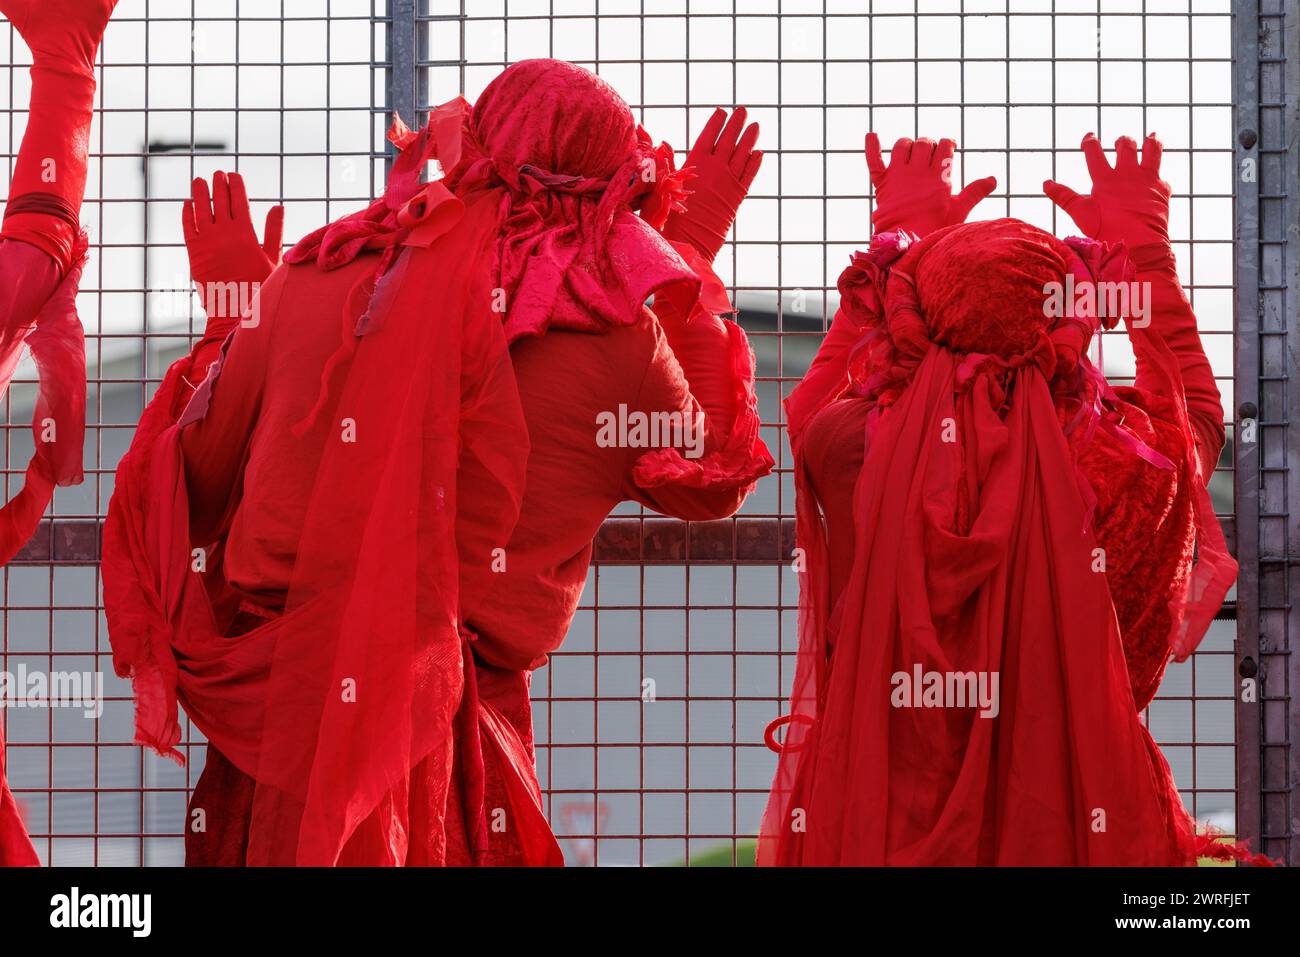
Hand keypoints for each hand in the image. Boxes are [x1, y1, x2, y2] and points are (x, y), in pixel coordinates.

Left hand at [182, 171, 283, 288]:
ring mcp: (206, 241)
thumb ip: (274, 230)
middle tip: (217, 174)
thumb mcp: (272, 258)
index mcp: (245, 233)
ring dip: (199, 192)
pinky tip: (188, 204)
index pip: (239, 200)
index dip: (236, 185)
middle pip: (219, 200)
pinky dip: (186, 213)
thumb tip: (278, 207)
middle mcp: (224, 233)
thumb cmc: (259, 287)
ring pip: (200, 208)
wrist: (235, 310)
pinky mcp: (193, 252)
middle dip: (219, 184)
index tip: (233, 174)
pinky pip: (187, 226)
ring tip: (199, 181)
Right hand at [662, 107, 762, 263]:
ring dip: (750, 138)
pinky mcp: (738, 195)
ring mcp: (729, 181)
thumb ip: (669, 164)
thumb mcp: (666, 186)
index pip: (709, 136)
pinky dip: (755, 162)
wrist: (689, 241)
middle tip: (743, 110)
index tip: (722, 111)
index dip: (716, 123)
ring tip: (755, 125)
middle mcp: (716, 168)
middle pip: (729, 140)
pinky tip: (759, 153)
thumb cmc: (672, 216)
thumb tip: (665, 144)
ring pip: (744, 153)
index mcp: (696, 163)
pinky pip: (750, 174)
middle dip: (736, 124)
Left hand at [866, 133, 995, 236]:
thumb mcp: (958, 210)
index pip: (945, 146)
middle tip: (930, 157)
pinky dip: (872, 146)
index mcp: (938, 176)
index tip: (948, 151)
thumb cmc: (935, 229)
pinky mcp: (882, 182)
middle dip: (929, 145)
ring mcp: (898, 175)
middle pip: (924, 143)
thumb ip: (975, 192)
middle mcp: (917, 171)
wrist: (905, 243)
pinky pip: (874, 159)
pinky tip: (872, 135)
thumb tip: (993, 179)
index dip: (947, 145)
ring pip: (902, 146)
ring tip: (911, 153)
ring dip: (908, 145)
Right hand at [1043, 133, 1169, 247]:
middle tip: (1120, 143)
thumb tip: (1046, 183)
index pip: (1094, 151)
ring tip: (1151, 138)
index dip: (1090, 141)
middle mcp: (1128, 173)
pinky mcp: (1162, 190)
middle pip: (1126, 145)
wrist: (1138, 244)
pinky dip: (1158, 179)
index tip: (1089, 137)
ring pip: (1152, 150)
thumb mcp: (1080, 213)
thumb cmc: (1105, 230)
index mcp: (1105, 178)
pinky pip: (1162, 179)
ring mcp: (1147, 179)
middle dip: (1122, 142)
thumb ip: (1064, 197)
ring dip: (1151, 143)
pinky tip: (1158, 180)